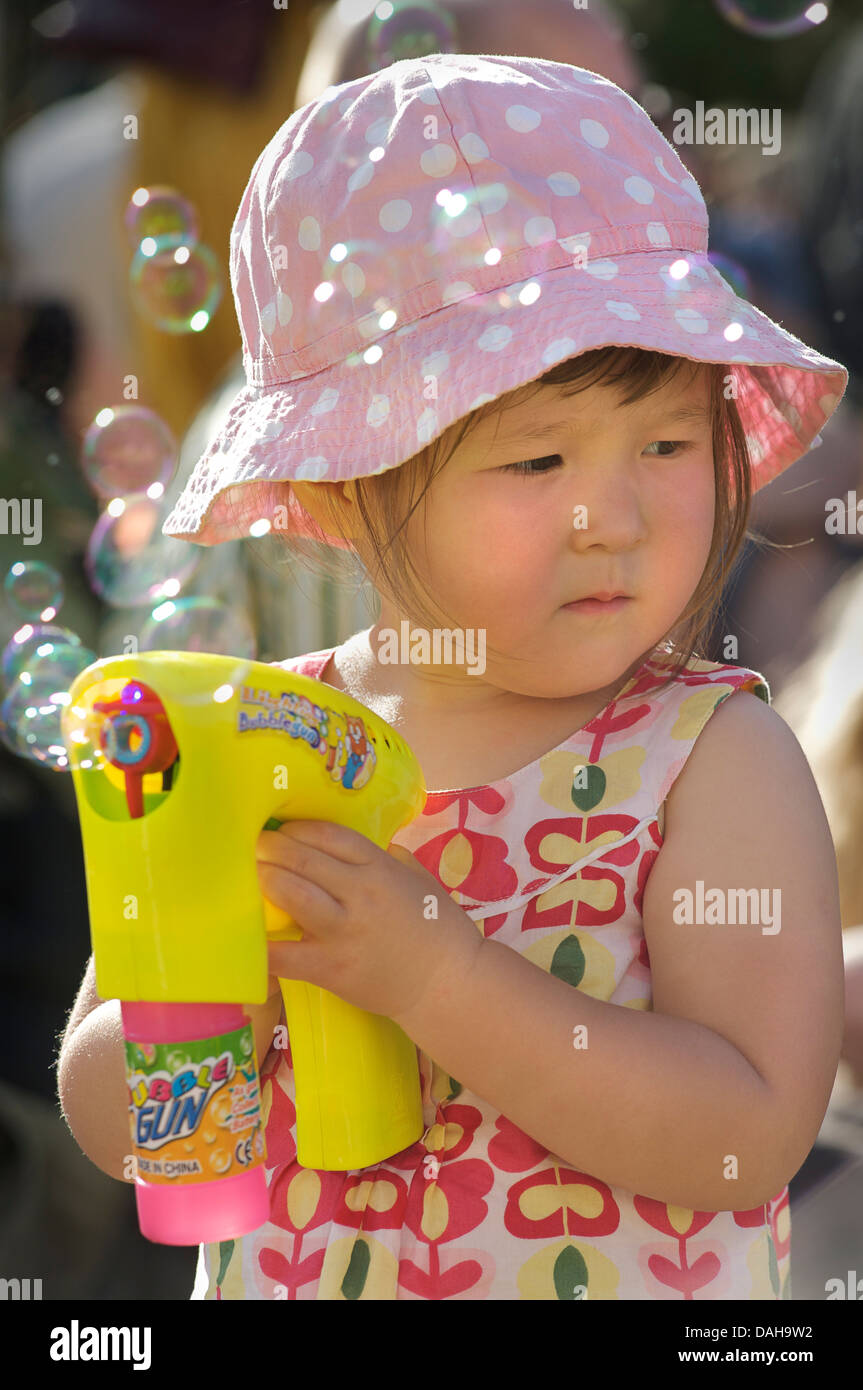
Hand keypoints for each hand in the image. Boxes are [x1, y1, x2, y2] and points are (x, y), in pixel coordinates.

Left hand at [255, 819, 483, 1020]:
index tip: (282, 827)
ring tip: (250, 876)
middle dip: (272, 848)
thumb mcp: (422, 881)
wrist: (448, 985)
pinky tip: (244, 941)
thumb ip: (394, 860)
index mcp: (381, 869)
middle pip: (304, 859)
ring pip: (292, 894)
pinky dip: (262, 948)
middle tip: (254, 845)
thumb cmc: (440, 930)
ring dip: (265, 880)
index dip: (300, 828)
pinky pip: (286, 955)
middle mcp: (360, 893)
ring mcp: (343, 931)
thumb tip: (373, 847)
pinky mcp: (331, 968)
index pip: (330, 836)